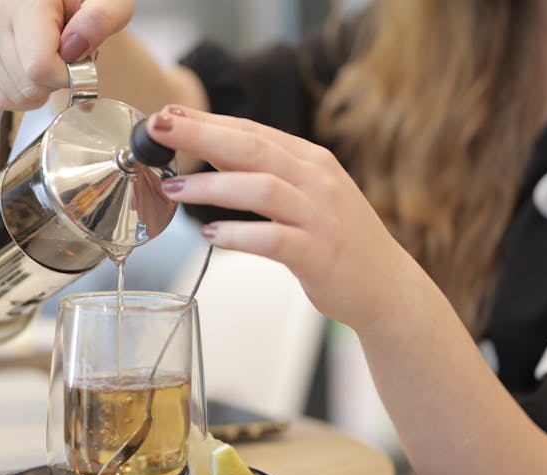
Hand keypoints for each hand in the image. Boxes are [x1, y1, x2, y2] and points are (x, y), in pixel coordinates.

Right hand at [0, 0, 133, 109]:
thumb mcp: (110, 1)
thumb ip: (100, 19)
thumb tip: (75, 47)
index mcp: (28, 0)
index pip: (39, 65)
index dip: (68, 76)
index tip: (82, 61)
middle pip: (27, 83)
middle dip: (57, 82)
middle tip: (70, 58)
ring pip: (14, 93)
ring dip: (43, 89)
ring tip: (55, 59)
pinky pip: (1, 96)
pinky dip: (25, 96)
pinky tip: (40, 75)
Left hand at [147, 105, 424, 332]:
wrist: (386, 287)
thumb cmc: (338, 240)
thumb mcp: (307, 194)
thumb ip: (264, 173)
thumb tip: (209, 152)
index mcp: (312, 160)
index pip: (252, 131)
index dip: (207, 121)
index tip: (167, 115)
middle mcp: (317, 181)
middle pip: (252, 148)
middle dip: (202, 135)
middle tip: (160, 129)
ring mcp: (319, 217)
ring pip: (260, 188)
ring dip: (212, 186)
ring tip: (174, 188)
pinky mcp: (318, 254)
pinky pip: (272, 239)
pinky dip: (239, 234)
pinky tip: (211, 235)